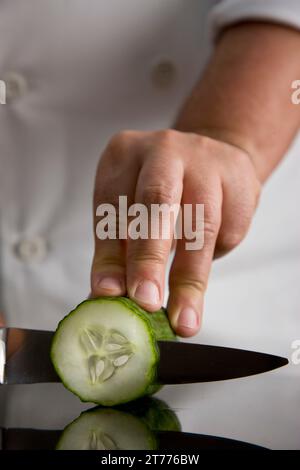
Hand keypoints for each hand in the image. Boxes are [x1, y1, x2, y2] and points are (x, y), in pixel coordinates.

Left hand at [90, 129, 260, 336]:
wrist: (211, 156)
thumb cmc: (158, 191)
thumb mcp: (127, 208)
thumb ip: (115, 251)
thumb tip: (106, 297)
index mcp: (125, 154)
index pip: (113, 206)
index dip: (111, 253)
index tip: (110, 294)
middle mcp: (165, 149)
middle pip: (158, 202)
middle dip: (150, 258)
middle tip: (147, 302)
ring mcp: (207, 160)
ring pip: (201, 222)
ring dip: (191, 277)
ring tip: (184, 318)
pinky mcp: (241, 179)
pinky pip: (230, 229)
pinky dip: (217, 255)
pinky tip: (205, 259)